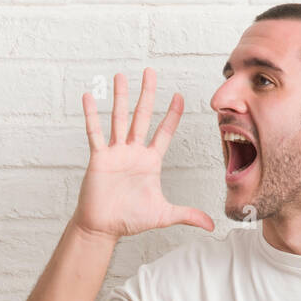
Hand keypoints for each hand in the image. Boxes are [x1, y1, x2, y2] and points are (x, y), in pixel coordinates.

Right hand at [70, 68, 214, 241]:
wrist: (103, 228)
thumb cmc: (130, 220)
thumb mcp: (163, 215)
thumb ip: (187, 215)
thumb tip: (211, 226)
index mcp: (150, 161)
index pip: (164, 132)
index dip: (172, 115)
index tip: (179, 96)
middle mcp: (133, 152)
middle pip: (142, 116)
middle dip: (147, 94)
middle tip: (150, 72)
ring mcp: (115, 152)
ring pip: (119, 118)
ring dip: (120, 97)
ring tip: (120, 76)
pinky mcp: (99, 157)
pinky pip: (94, 132)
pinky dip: (91, 114)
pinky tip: (89, 96)